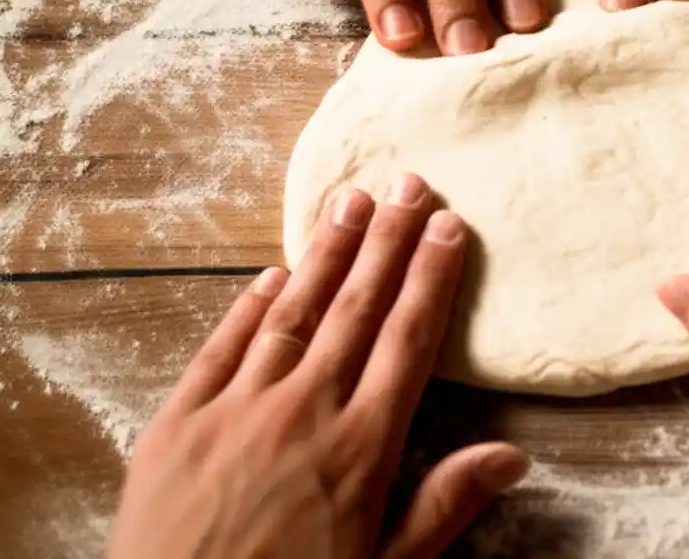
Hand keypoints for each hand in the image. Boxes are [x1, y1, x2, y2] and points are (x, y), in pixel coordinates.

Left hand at [109, 175, 526, 558]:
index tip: (447, 225)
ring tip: (349, 201)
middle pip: (355, 309)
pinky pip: (220, 348)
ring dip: (324, 254)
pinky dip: (248, 306)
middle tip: (407, 182)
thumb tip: (512, 455)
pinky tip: (272, 273)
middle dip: (386, 241)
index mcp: (359, 448)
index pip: (406, 341)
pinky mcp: (176, 422)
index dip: (430, 278)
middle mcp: (302, 412)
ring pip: (291, 313)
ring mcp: (234, 410)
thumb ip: (443, 506)